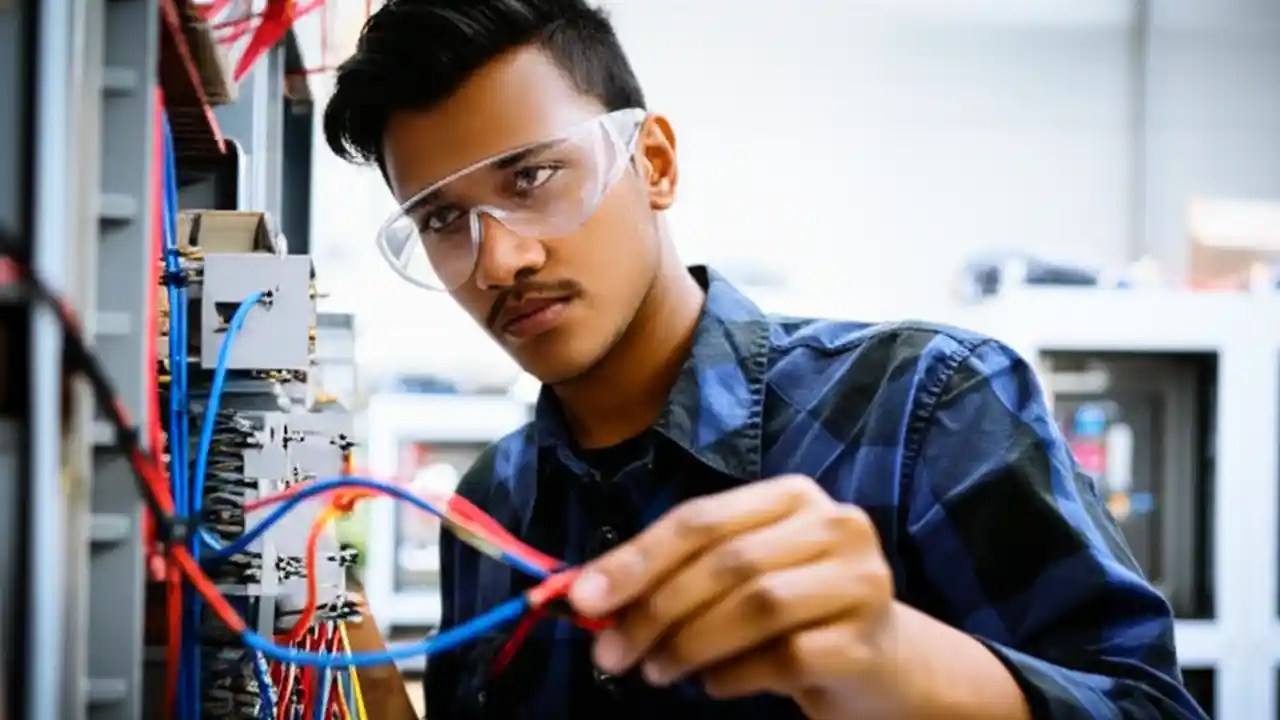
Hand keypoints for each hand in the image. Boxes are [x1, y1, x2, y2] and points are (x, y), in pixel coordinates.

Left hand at [568, 475, 899, 718]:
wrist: (879, 663)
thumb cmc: (791, 611)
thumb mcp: (736, 577)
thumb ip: (674, 573)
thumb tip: (588, 594)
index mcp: (791, 496)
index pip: (701, 518)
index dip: (637, 558)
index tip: (584, 598)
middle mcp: (834, 524)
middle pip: (726, 561)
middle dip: (655, 610)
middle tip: (611, 654)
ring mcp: (860, 581)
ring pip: (757, 605)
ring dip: (690, 644)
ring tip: (656, 671)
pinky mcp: (866, 641)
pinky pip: (784, 658)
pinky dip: (734, 675)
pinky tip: (714, 684)